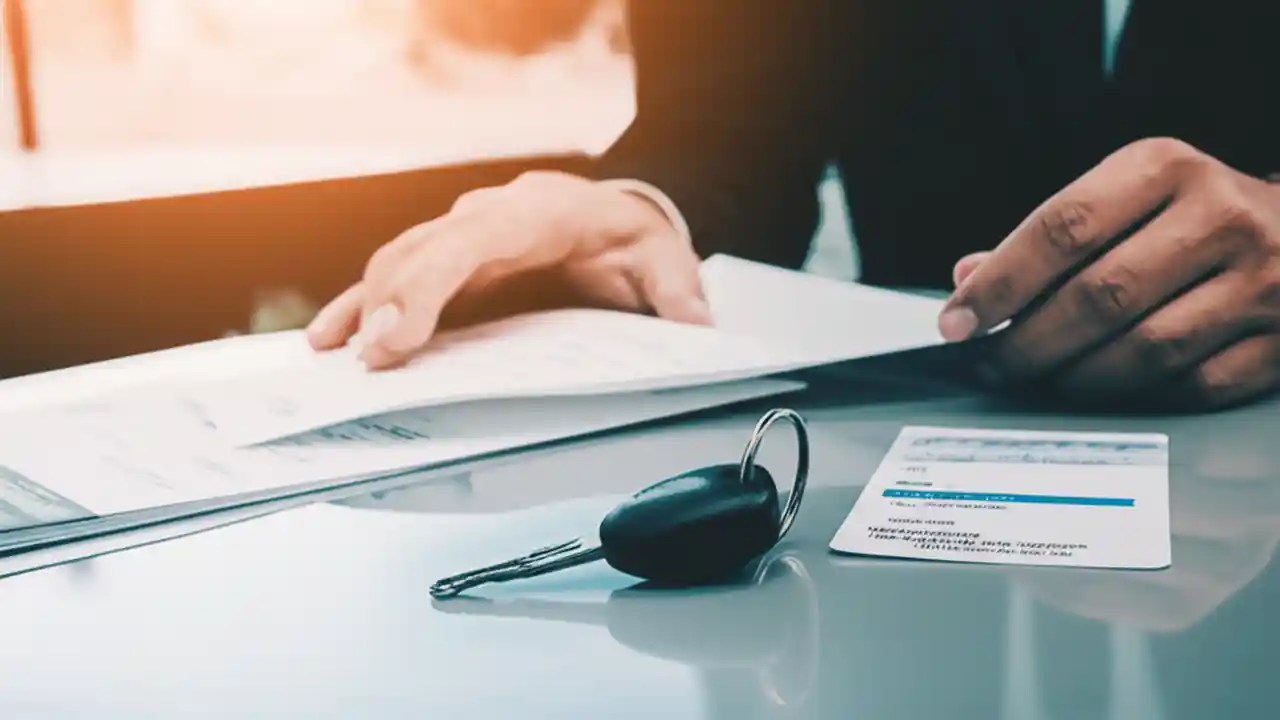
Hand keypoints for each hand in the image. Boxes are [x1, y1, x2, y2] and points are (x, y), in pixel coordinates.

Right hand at [306, 171, 709, 368]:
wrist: (613, 215)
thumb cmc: (631, 240)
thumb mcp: (665, 262)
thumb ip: (676, 292)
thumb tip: (694, 325)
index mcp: (538, 213)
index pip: (472, 241)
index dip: (431, 284)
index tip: (401, 332)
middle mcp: (489, 215)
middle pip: (424, 250)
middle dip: (390, 304)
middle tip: (368, 360)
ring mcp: (464, 232)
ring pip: (401, 257)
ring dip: (365, 304)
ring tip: (332, 351)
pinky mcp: (450, 256)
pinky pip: (398, 272)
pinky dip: (364, 302)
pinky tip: (333, 333)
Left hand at [941, 138, 1279, 408]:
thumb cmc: (1191, 217)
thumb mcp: (1126, 197)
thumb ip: (1049, 238)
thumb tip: (967, 278)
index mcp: (1164, 168)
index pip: (1062, 228)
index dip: (999, 283)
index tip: (956, 322)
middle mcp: (1218, 216)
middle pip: (1100, 295)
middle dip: (1028, 342)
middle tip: (991, 365)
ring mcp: (1261, 280)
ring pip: (1145, 348)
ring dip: (1075, 376)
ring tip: (1037, 381)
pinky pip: (1193, 385)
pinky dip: (1136, 397)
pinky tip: (1103, 393)